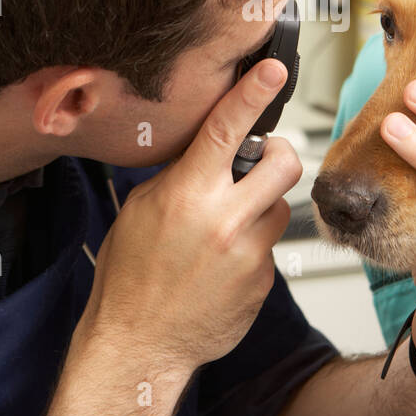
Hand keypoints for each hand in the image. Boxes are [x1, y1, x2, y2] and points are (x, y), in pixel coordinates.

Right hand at [80, 58, 301, 372]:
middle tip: (259, 162)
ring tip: (227, 225)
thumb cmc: (130, 278)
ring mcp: (250, 253)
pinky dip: (252, 247)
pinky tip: (222, 264)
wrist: (140, 344)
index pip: (227, 129)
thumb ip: (180, 176)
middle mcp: (225, 220)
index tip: (273, 71)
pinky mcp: (264, 281)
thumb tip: (208, 151)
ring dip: (262, 205)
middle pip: (284, 163)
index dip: (254, 93)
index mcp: (187, 195)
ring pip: (280, 205)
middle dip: (276, 155)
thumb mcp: (142, 209)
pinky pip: (270, 247)